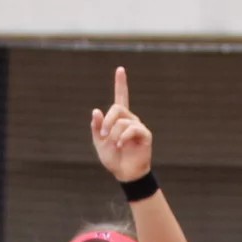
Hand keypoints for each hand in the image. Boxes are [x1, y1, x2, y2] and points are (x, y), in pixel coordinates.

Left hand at [89, 67, 152, 184]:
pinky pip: (132, 129)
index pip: (121, 97)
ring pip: (122, 121)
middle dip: (107, 121)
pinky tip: (120, 145)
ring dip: (114, 133)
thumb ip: (97, 127)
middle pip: (117, 108)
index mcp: (119, 118)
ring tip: (114, 144)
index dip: (120, 83)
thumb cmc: (112, 158)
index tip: (120, 69)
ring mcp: (138, 126)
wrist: (124, 173)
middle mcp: (130, 119)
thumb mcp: (99, 142)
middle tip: (104, 135)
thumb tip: (96, 111)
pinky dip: (123, 137)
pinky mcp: (145, 134)